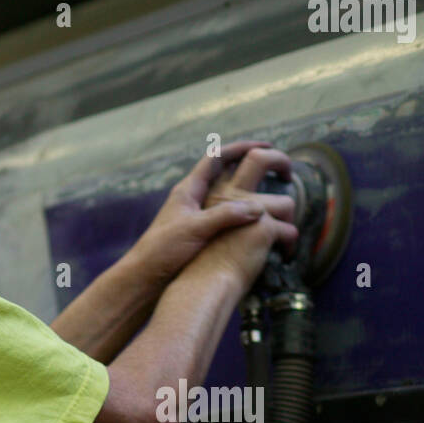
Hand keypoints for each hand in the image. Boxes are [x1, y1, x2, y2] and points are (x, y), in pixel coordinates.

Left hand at [132, 141, 297, 288]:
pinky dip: (245, 212)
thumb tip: (257, 208)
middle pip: (226, 172)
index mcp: (189, 190)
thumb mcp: (194, 230)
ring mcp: (197, 214)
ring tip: (275, 191)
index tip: (266, 146)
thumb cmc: (163, 251)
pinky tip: (260, 219)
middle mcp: (194, 198)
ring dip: (251, 189)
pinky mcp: (201, 232)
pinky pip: (228, 214)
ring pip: (229, 193)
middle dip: (251, 166)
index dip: (241, 148)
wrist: (146, 277)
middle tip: (277, 168)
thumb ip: (224, 216)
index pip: (217, 158)